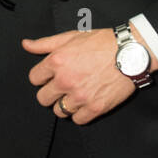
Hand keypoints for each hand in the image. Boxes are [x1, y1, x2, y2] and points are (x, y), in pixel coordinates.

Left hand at [22, 25, 157, 124]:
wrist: (131, 52)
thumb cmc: (102, 42)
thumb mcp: (71, 37)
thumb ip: (45, 43)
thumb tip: (26, 44)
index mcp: (57, 61)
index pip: (34, 78)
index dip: (42, 77)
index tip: (51, 76)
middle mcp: (65, 80)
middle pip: (43, 98)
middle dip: (50, 93)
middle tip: (62, 87)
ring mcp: (80, 96)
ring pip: (59, 111)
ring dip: (65, 104)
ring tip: (75, 95)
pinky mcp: (95, 107)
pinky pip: (78, 120)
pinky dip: (80, 114)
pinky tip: (86, 103)